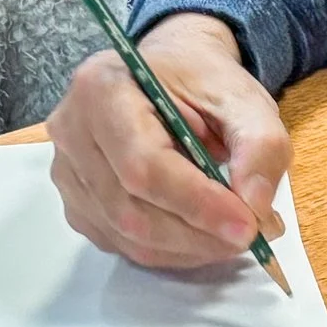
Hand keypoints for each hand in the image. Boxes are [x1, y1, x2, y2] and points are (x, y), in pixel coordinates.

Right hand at [44, 12, 290, 269]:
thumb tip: (255, 207)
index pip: (143, 164)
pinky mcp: (76, 205)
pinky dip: (169, 251)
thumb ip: (260, 145)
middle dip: (196, 234)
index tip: (247, 225)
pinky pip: (121, 244)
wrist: (169, 75)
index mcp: (103, 88)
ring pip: (126, 235)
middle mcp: (72, 132)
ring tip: (231, 232)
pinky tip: (199, 232)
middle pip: (130, 209)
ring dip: (187, 248)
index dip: (196, 203)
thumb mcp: (244, 98)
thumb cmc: (201, 84)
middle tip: (250, 236)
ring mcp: (66, 173)